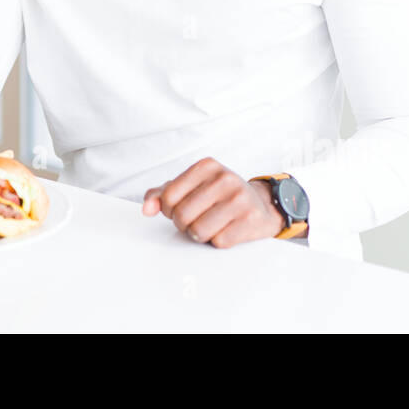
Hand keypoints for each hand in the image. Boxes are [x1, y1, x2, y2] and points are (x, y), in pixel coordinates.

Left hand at [141, 158, 284, 248]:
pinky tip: (226, 230)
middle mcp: (224, 179)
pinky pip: (218, 242)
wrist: (262, 205)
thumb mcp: (192, 187)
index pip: (168, 197)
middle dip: (184, 224)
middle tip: (196, 219)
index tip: (179, 209)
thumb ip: (163, 194)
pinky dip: (218, 241)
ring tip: (210, 225)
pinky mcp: (250, 221)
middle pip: (182, 216)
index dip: (168, 211)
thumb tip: (146, 209)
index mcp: (206, 166)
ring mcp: (239, 199)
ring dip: (200, 235)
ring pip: (198, 231)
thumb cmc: (220, 196)